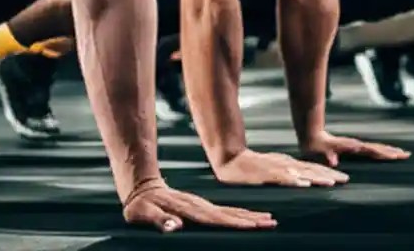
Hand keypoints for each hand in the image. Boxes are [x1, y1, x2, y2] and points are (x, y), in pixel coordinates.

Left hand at [122, 178, 275, 231]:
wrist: (141, 187)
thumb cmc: (140, 206)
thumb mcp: (144, 213)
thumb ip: (159, 220)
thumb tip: (175, 227)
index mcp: (190, 210)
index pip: (217, 218)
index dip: (236, 223)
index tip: (254, 225)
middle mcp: (200, 206)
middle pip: (231, 213)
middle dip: (252, 219)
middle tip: (273, 223)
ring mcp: (202, 206)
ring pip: (231, 212)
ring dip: (250, 216)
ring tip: (269, 219)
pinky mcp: (202, 207)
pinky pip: (225, 212)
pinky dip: (240, 215)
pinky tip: (249, 218)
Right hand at [212, 149, 348, 187]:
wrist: (230, 159)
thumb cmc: (252, 165)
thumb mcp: (274, 167)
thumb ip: (288, 172)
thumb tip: (304, 179)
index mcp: (289, 164)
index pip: (312, 168)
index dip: (328, 173)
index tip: (345, 178)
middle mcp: (286, 165)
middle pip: (311, 170)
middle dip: (329, 175)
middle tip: (346, 179)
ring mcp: (276, 168)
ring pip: (300, 174)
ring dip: (315, 178)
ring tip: (330, 182)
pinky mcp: (265, 173)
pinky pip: (281, 178)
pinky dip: (293, 181)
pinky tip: (303, 184)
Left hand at [300, 132, 410, 166]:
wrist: (312, 135)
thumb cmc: (316, 147)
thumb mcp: (321, 152)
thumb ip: (328, 156)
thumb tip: (334, 161)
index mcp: (352, 147)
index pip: (371, 150)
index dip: (383, 153)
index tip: (396, 155)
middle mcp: (356, 145)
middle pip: (378, 148)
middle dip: (392, 151)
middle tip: (407, 154)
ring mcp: (356, 145)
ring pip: (376, 147)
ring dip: (389, 150)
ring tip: (402, 153)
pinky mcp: (354, 147)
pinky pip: (371, 150)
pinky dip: (381, 151)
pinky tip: (385, 154)